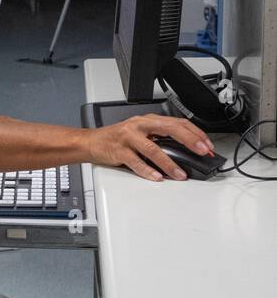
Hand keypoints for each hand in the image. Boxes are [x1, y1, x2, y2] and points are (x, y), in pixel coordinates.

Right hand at [86, 115, 213, 180]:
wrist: (91, 142)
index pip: (178, 122)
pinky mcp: (118, 151)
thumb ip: (161, 139)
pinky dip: (147, 170)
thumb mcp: (141, 133)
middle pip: (170, 129)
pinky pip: (135, 162)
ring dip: (170, 163)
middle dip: (190, 141)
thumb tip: (186, 152)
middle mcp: (139, 126)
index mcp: (148, 120)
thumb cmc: (118, 139)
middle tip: (202, 152)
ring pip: (153, 149)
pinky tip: (157, 176)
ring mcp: (128, 137)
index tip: (207, 145)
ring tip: (180, 174)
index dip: (195, 133)